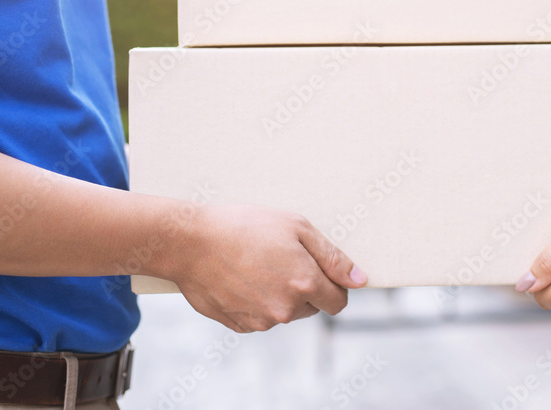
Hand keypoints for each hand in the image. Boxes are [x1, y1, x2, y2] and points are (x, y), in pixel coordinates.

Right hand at [164, 203, 366, 332]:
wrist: (190, 241)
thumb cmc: (245, 226)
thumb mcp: (296, 227)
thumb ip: (333, 257)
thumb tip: (360, 280)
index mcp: (305, 283)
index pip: (338, 302)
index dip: (333, 285)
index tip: (318, 269)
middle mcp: (285, 309)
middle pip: (311, 307)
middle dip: (305, 287)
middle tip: (281, 258)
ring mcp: (261, 320)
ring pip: (284, 313)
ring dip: (279, 295)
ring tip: (256, 264)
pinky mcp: (239, 325)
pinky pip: (260, 317)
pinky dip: (256, 302)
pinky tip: (241, 278)